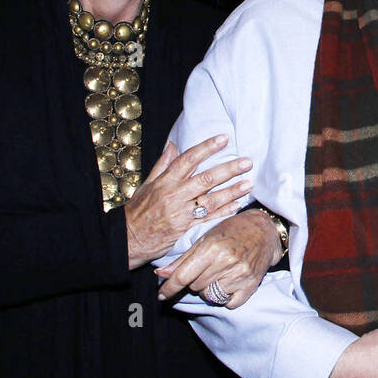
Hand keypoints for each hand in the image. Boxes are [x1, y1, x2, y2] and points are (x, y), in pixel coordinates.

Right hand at [124, 135, 252, 269]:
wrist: (128, 239)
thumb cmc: (138, 210)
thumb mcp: (147, 184)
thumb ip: (162, 165)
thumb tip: (172, 144)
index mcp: (165, 181)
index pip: (188, 159)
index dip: (207, 148)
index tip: (223, 139)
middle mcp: (174, 195)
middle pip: (205, 179)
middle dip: (228, 170)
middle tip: (247, 162)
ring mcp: (181, 213)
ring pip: (211, 200)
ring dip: (232, 191)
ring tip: (248, 184)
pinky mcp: (185, 229)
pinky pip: (208, 219)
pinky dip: (224, 212)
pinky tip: (237, 205)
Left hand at [154, 208, 280, 305]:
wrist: (264, 230)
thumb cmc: (231, 231)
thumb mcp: (204, 239)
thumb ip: (182, 259)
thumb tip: (160, 274)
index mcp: (211, 248)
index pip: (183, 276)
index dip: (169, 288)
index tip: (161, 296)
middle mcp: (225, 262)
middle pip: (195, 286)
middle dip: (195, 280)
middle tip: (205, 269)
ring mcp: (239, 275)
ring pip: (210, 296)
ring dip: (209, 289)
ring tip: (218, 274)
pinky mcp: (251, 284)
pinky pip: (229, 303)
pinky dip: (225, 297)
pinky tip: (229, 283)